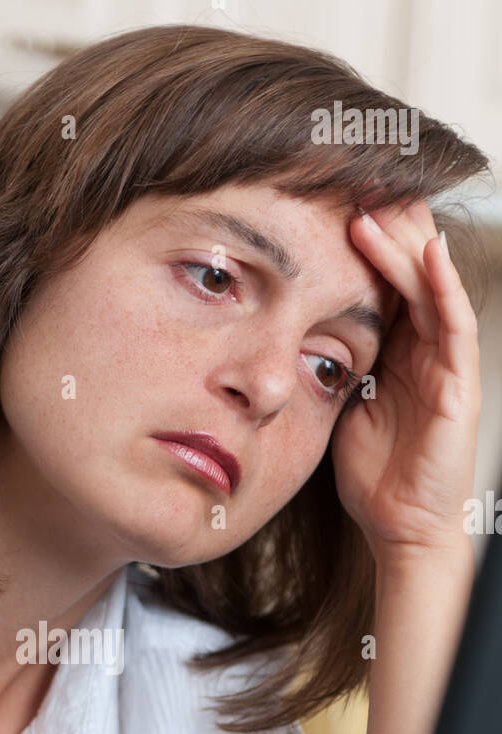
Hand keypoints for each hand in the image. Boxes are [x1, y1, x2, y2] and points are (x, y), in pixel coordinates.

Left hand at [331, 199, 479, 562]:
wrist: (400, 528)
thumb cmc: (375, 476)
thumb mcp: (341, 408)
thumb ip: (331, 367)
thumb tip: (290, 337)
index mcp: (397, 352)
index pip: (385, 284)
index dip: (363, 246)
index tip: (329, 207)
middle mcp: (425, 350)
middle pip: (410, 275)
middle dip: (385, 230)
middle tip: (355, 188)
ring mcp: (446, 365)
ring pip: (430, 289)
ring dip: (405, 247)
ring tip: (378, 210)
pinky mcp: (460, 386)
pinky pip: (454, 326)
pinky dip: (444, 287)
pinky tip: (429, 253)